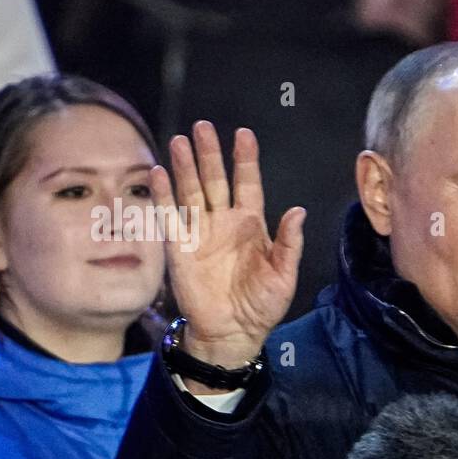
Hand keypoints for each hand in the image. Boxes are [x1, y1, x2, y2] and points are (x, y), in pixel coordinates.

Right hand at [151, 122, 303, 381]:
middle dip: (210, 153)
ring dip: (185, 166)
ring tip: (181, 140)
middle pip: (216, 179)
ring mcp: (200, 232)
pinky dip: (164, 194)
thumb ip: (289, 243)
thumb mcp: (284, 275)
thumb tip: (298, 210)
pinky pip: (170, 216)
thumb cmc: (263, 305)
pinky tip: (159, 172)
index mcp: (252, 225)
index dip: (245, 160)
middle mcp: (224, 222)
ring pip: (192, 191)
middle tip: (204, 126)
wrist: (234, 332)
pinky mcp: (180, 247)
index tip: (243, 134)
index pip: (248, 183)